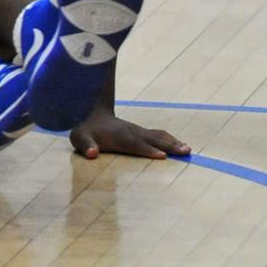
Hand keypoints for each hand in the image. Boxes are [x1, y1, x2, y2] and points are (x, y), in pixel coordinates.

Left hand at [69, 105, 190, 159]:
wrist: (87, 109)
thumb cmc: (84, 129)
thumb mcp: (79, 137)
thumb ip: (85, 144)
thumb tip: (92, 153)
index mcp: (119, 137)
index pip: (135, 145)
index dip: (147, 150)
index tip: (162, 156)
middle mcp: (131, 132)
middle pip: (152, 140)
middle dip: (168, 146)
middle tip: (186, 151)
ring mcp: (136, 130)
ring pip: (157, 135)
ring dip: (172, 142)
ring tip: (188, 149)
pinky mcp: (139, 131)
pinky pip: (156, 134)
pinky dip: (169, 139)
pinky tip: (179, 144)